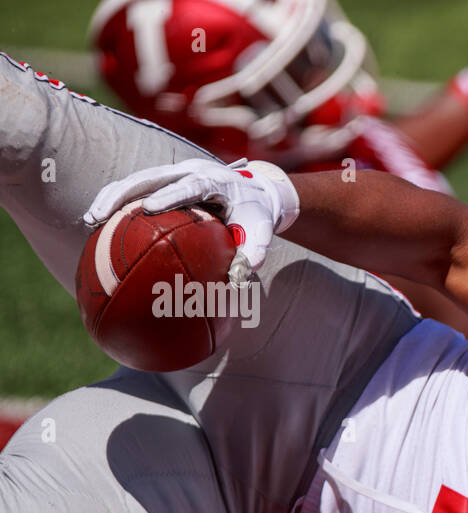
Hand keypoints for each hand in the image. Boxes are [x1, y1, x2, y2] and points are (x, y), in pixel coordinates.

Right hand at [84, 157, 299, 283]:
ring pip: (136, 179)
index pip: (190, 185)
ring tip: (91, 221)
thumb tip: (244, 273)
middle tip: (101, 216)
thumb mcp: (262, 230)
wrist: (255, 191)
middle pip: (150, 176)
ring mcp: (174, 172)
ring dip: (111, 198)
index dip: (170, 195)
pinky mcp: (164, 179)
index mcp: (215, 179)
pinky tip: (98, 224)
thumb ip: (255, 249)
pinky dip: (116, 202)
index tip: (149, 208)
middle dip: (123, 194)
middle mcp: (190, 170)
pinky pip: (135, 188)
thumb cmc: (255, 214)